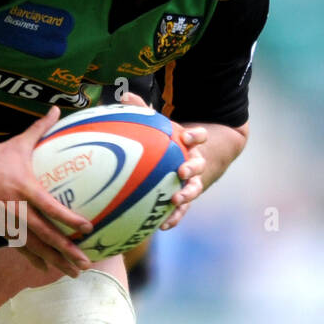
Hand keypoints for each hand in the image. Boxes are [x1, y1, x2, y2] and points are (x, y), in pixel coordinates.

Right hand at [0, 106, 94, 276]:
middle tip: (85, 263)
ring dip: (54, 260)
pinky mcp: (1, 228)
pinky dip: (34, 258)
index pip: (51, 208)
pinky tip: (46, 268)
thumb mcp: (18, 143)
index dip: (69, 219)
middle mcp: (18, 209)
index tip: (87, 228)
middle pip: (46, 235)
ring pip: (35, 247)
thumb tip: (56, 109)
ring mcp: (8, 222)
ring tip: (72, 272)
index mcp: (25, 189)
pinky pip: (21, 247)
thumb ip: (40, 128)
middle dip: (67, 251)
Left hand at [117, 91, 205, 230]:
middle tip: (182, 169)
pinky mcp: (183, 200)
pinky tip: (163, 227)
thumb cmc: (165, 143)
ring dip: (186, 194)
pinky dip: (174, 218)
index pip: (198, 137)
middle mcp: (193, 164)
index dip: (197, 136)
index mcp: (189, 145)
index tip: (190, 136)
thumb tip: (124, 96)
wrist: (182, 163)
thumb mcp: (157, 127)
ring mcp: (190, 183)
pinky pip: (181, 211)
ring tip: (176, 199)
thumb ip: (143, 112)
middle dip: (193, 167)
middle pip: (199, 165)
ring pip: (193, 189)